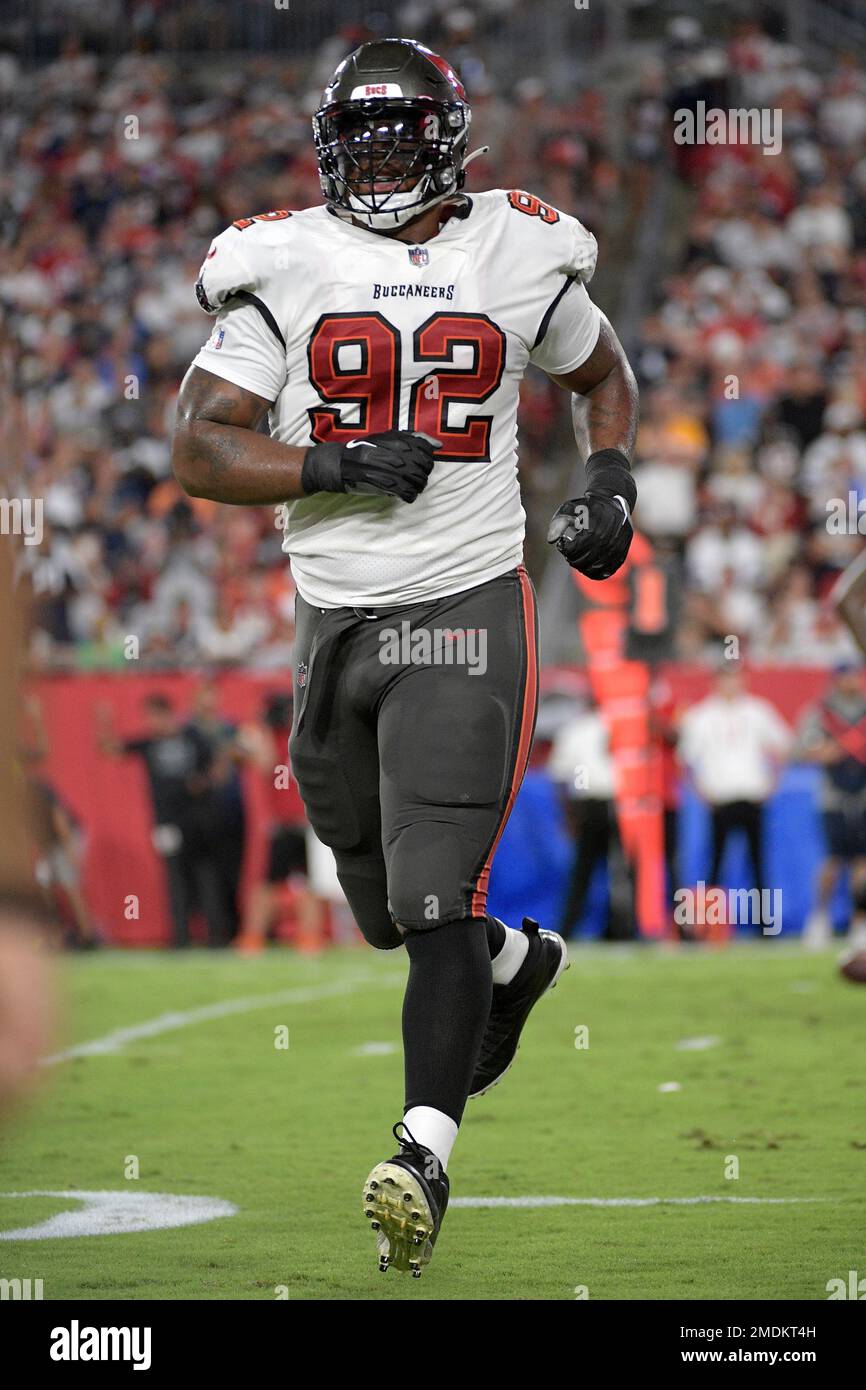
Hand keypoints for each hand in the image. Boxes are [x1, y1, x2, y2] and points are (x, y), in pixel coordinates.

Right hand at [302, 430, 441, 503]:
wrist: (341, 464)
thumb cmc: (366, 450)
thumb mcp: (388, 438)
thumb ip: (414, 439)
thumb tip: (439, 445)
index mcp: (395, 439)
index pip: (424, 448)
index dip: (427, 458)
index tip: (421, 464)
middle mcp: (392, 451)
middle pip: (423, 465)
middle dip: (424, 474)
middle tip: (417, 478)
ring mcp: (386, 467)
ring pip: (417, 480)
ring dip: (418, 486)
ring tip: (411, 487)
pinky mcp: (380, 483)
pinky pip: (406, 492)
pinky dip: (409, 496)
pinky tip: (406, 496)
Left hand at [547, 492, 632, 579]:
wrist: (613, 501)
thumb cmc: (588, 506)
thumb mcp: (570, 509)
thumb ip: (558, 523)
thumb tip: (551, 540)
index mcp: (594, 531)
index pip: (573, 551)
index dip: (564, 548)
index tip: (563, 543)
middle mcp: (607, 542)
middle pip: (582, 562)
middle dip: (572, 559)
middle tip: (570, 552)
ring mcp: (616, 549)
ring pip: (594, 569)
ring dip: (582, 567)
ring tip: (578, 558)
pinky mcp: (622, 554)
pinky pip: (607, 572)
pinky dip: (595, 572)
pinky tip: (588, 566)